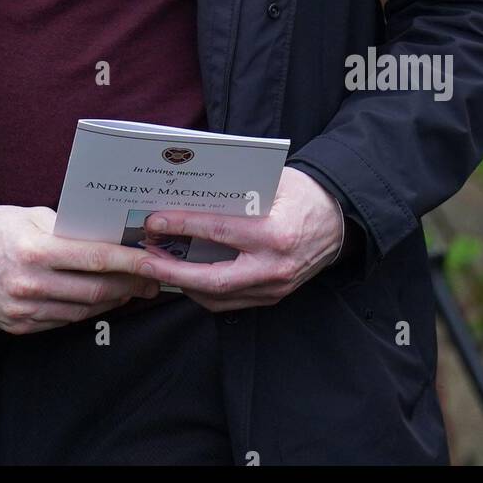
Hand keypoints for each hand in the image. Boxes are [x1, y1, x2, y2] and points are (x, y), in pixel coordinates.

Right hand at [0, 204, 161, 333]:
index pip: (96, 259)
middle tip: (152, 279)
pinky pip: (62, 320)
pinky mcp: (17, 326)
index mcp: (35, 249)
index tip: (155, 261)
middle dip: (130, 285)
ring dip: (112, 300)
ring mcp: (23, 310)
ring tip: (130, 288)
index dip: (131, 262)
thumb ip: (69, 229)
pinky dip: (85, 310)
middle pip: (96, 290)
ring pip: (83, 310)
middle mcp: (30, 284)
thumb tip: (110, 237)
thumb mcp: (31, 215)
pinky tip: (98, 299)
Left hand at [134, 167, 344, 312]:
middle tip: (142, 258)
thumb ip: (236, 191)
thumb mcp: (274, 181)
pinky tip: (184, 275)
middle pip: (211, 279)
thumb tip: (189, 191)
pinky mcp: (273, 296)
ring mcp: (274, 288)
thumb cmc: (305, 193)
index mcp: (275, 233)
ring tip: (157, 265)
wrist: (340, 219)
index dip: (182, 226)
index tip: (154, 222)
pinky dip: (203, 291)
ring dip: (182, 283)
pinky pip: (230, 301)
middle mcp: (274, 267)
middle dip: (171, 271)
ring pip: (217, 297)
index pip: (218, 232)